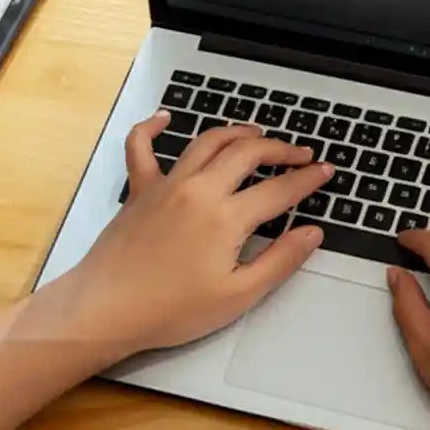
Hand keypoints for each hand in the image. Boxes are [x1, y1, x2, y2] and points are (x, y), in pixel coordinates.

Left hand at [50, 112, 331, 359]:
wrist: (105, 309)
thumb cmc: (170, 310)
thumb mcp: (238, 296)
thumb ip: (280, 261)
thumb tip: (311, 235)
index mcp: (226, 217)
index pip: (279, 189)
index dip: (307, 179)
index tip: (324, 171)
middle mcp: (199, 190)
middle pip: (248, 153)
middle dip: (280, 149)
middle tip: (300, 154)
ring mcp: (167, 185)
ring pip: (207, 142)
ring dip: (237, 132)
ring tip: (257, 133)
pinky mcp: (140, 191)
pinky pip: (141, 148)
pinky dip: (152, 128)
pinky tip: (163, 118)